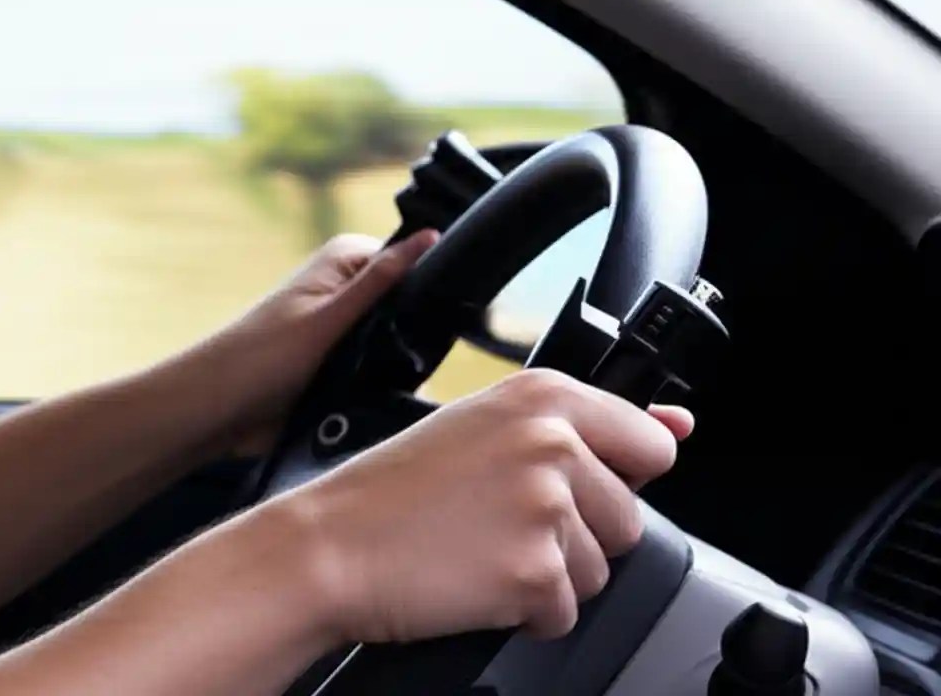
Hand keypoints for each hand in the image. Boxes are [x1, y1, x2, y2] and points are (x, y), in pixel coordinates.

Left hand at [218, 230, 438, 452]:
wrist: (218, 410)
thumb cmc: (264, 354)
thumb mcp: (330, 316)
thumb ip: (381, 280)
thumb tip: (430, 235)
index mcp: (343, 262)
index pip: (408, 261)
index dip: (428, 286)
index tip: (442, 314)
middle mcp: (345, 291)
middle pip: (406, 307)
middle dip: (414, 333)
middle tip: (416, 360)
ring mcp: (344, 331)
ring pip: (396, 344)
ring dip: (398, 365)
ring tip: (395, 384)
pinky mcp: (340, 367)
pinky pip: (379, 373)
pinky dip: (383, 386)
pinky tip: (388, 400)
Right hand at [272, 368, 693, 643]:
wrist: (329, 548)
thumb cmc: (393, 490)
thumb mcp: (484, 428)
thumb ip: (587, 426)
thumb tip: (680, 427)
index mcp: (545, 398)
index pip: (649, 445)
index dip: (612, 477)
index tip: (566, 488)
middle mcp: (554, 443)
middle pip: (629, 517)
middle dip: (575, 535)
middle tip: (497, 524)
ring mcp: (547, 508)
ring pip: (600, 569)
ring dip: (549, 576)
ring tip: (480, 551)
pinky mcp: (535, 572)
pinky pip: (564, 613)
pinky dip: (524, 613)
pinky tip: (474, 582)